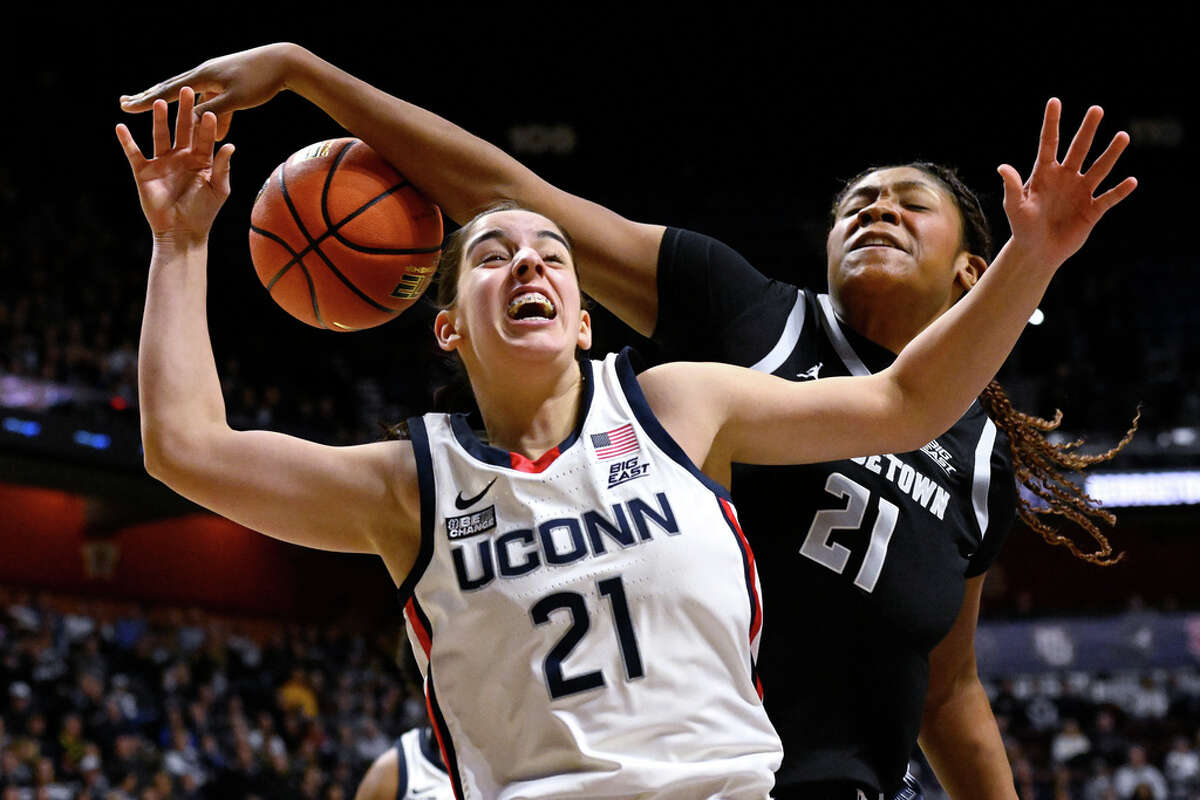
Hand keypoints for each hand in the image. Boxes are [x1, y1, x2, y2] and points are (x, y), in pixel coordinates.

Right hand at [115, 87, 233, 240]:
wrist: (182, 232)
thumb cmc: (204, 212)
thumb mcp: (218, 189)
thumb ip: (222, 167)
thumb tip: (230, 145)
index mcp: (201, 159)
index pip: (204, 137)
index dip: (206, 124)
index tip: (210, 109)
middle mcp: (181, 156)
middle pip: (182, 129)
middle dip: (184, 111)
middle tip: (187, 91)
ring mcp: (162, 161)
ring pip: (160, 135)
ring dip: (159, 119)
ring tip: (159, 102)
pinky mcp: (144, 170)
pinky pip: (134, 153)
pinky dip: (127, 141)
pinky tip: (121, 127)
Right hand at [119, 43, 298, 140]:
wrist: (283, 62)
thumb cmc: (261, 80)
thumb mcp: (236, 99)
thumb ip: (213, 111)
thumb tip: (190, 121)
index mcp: (203, 78)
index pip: (167, 92)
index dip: (146, 100)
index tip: (124, 106)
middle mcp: (205, 74)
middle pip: (171, 88)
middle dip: (149, 97)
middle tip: (126, 101)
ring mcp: (216, 77)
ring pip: (191, 94)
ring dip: (176, 105)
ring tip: (158, 109)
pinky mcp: (228, 82)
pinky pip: (213, 100)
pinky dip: (209, 114)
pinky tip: (215, 129)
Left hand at [998, 98, 1136, 267]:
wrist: (1037, 251)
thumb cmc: (1022, 228)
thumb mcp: (1015, 207)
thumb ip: (1012, 187)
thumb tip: (1003, 167)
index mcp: (1045, 173)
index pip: (1049, 143)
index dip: (1052, 123)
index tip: (1055, 101)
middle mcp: (1066, 177)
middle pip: (1079, 149)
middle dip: (1087, 130)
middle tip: (1096, 109)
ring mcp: (1081, 192)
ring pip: (1099, 168)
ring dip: (1111, 153)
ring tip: (1123, 136)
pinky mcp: (1093, 210)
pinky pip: (1109, 198)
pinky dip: (1120, 191)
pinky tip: (1131, 181)